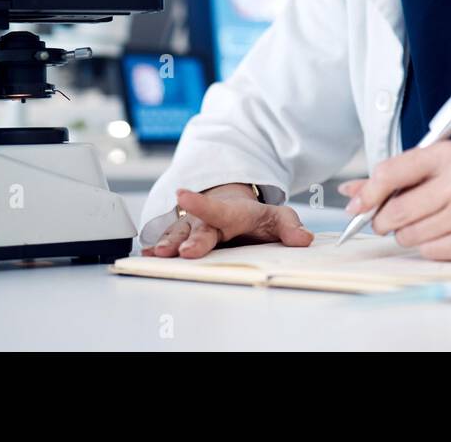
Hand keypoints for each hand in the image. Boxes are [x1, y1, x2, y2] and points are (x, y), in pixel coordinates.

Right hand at [141, 183, 313, 258]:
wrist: (231, 205)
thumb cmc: (252, 216)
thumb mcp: (276, 217)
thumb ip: (290, 227)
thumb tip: (304, 239)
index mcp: (231, 214)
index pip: (217, 209)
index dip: (200, 203)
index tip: (183, 196)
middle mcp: (208, 220)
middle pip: (198, 230)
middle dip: (190, 241)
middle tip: (184, 252)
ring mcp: (193, 229)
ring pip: (178, 235)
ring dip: (168, 244)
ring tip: (158, 253)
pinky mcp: (183, 238)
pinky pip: (169, 241)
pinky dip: (157, 246)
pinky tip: (146, 254)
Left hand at [338, 141, 450, 259]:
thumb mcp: (445, 163)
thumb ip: (398, 174)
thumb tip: (353, 191)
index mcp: (445, 156)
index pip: (389, 173)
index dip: (366, 193)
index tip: (357, 205)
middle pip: (394, 211)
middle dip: (382, 220)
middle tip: (388, 219)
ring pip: (408, 235)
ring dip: (407, 234)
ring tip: (427, 222)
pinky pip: (428, 251)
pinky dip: (427, 246)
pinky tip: (442, 234)